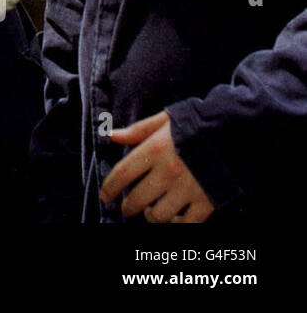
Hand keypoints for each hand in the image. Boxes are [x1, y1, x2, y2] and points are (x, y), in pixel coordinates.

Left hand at [101, 111, 215, 221]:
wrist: (238, 132)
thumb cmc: (198, 123)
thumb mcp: (165, 120)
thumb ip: (138, 130)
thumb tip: (113, 136)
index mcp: (154, 150)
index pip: (122, 174)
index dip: (110, 188)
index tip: (105, 196)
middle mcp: (168, 172)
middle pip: (137, 199)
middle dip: (128, 207)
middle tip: (127, 208)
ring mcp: (188, 190)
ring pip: (159, 215)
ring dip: (151, 216)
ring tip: (150, 212)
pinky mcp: (208, 202)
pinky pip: (186, 224)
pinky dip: (177, 224)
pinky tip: (174, 218)